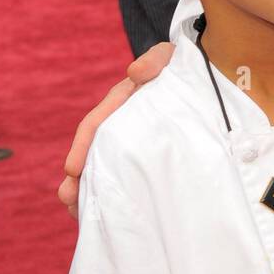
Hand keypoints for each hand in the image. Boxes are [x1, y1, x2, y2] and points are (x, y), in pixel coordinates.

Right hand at [57, 43, 174, 216]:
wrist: (206, 78)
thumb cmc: (180, 69)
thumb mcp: (169, 60)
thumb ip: (154, 61)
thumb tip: (134, 74)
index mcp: (121, 102)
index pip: (96, 124)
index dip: (82, 146)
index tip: (72, 168)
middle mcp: (119, 123)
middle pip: (93, 151)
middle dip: (78, 176)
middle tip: (67, 197)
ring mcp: (128, 140)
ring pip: (103, 166)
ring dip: (88, 188)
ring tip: (76, 211)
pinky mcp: (143, 156)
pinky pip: (124, 175)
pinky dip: (111, 193)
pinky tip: (103, 213)